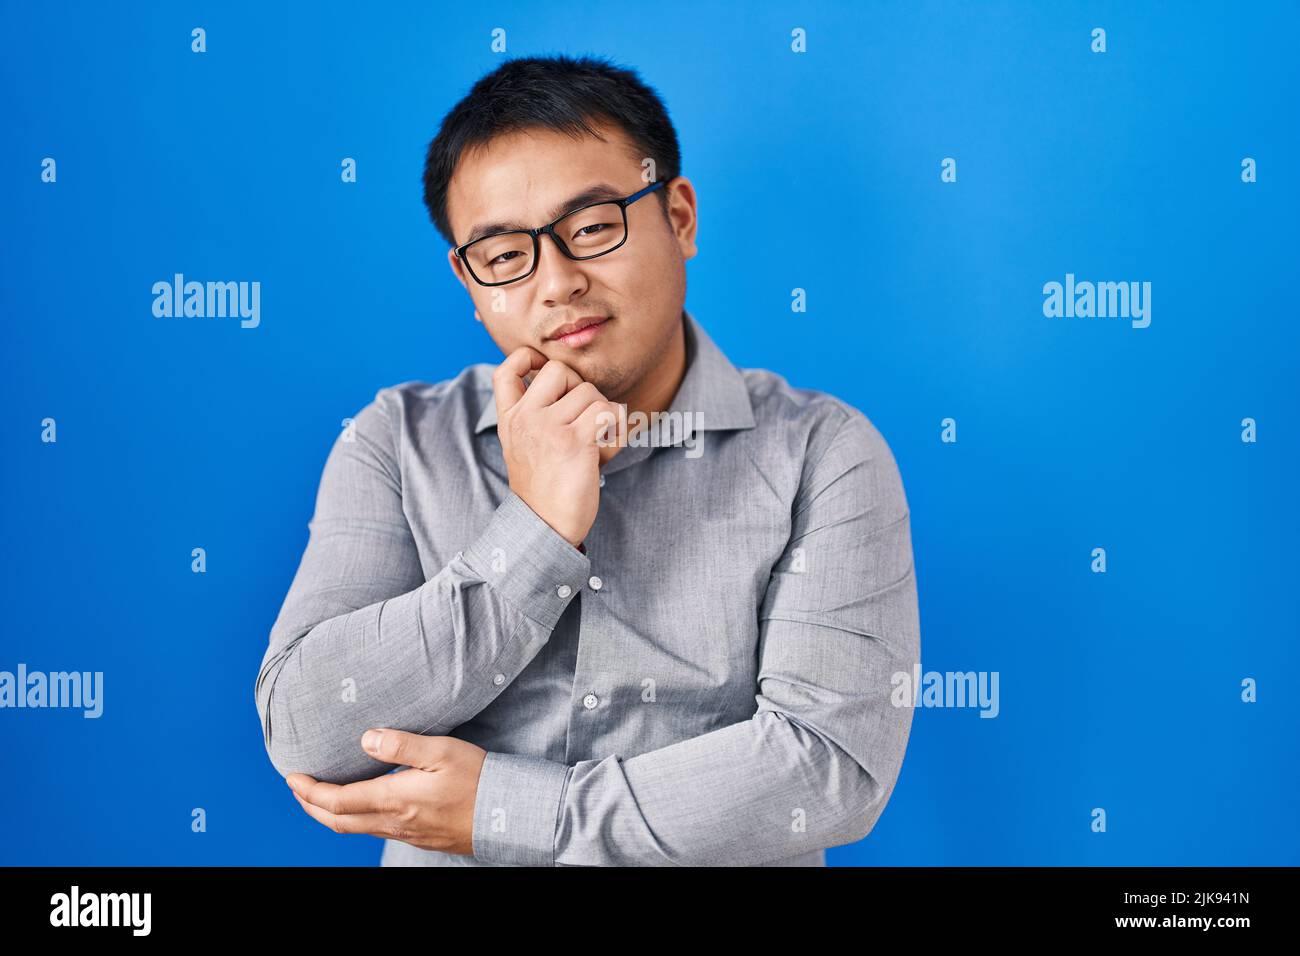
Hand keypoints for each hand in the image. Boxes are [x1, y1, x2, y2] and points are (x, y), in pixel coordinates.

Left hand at [285, 730, 486, 854]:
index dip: (309, 791)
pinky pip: (375, 831)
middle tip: (297, 789)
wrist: (506, 816)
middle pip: (338, 821)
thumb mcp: (442, 751)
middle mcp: (394, 822)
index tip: (292, 777)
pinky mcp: (418, 837)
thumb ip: (401, 744)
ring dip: (330, 814)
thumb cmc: (478, 779)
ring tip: (320, 797)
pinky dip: (354, 819)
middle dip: (311, 806)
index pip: (337, 800)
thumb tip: (365, 738)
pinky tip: (361, 806)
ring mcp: (406, 833)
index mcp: (395, 799)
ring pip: (355, 829)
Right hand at [491, 346, 625, 547]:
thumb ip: (533, 415)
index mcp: (510, 420)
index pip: (506, 370)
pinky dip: (615, 430)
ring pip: (590, 391)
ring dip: (602, 415)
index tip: (542, 369)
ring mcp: (547, 428)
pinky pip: (607, 412)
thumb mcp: (524, 447)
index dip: (527, 358)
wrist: (545, 528)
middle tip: (582, 422)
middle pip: (560, 370)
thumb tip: (563, 380)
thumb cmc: (545, 488)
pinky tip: (604, 451)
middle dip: (581, 389)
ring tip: (593, 445)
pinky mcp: (574, 441)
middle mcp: (525, 419)